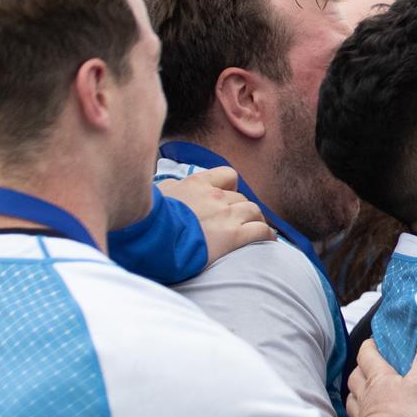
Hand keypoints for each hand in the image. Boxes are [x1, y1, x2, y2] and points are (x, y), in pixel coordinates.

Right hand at [158, 166, 272, 264]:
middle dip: (242, 210)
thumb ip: (170, 189)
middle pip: (241, 198)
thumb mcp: (155, 195)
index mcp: (197, 183)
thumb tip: (172, 188)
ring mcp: (226, 215)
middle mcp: (215, 196)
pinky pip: (260, 231)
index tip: (228, 197)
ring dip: (256, 220)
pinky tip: (268, 240)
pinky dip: (267, 235)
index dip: (231, 188)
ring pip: (254, 212)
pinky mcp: (233, 236)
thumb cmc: (148, 220)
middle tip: (239, 222)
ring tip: (255, 230)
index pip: (228, 176)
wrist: (152, 239)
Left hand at [347, 328, 416, 416]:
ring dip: (357, 389)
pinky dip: (359, 412)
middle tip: (373, 365)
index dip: (370, 346)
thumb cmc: (404, 416)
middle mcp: (365, 392)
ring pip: (352, 395)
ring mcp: (362, 412)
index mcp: (378, 377)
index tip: (377, 343)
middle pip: (355, 374)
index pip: (366, 353)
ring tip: (368, 388)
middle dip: (362, 367)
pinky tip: (368, 414)